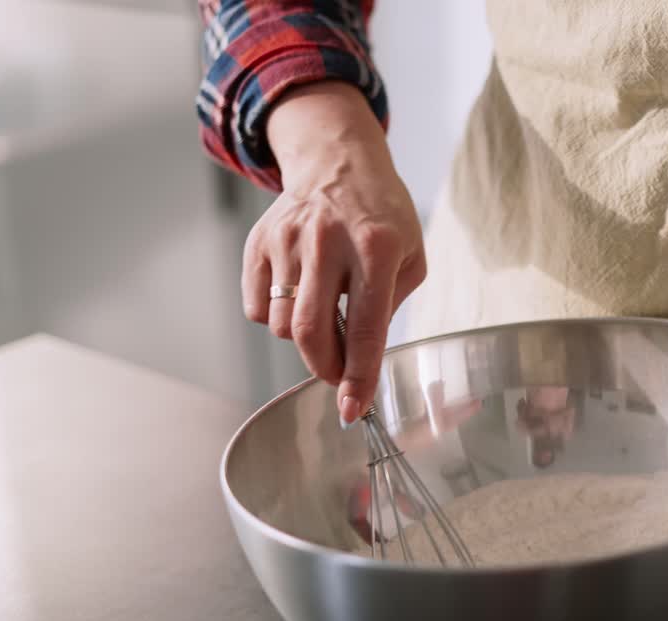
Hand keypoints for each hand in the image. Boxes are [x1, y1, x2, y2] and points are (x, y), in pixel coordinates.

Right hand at [244, 81, 423, 424]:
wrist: (339, 163)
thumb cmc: (383, 218)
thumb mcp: (410, 257)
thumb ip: (389, 309)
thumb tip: (360, 364)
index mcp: (377, 247)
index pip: (366, 326)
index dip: (359, 376)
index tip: (352, 409)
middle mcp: (327, 241)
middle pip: (308, 331)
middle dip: (323, 368)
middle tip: (338, 375)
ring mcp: (287, 240)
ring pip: (279, 324)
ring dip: (303, 339)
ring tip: (325, 316)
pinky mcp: (259, 243)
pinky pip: (256, 307)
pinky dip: (275, 317)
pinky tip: (299, 294)